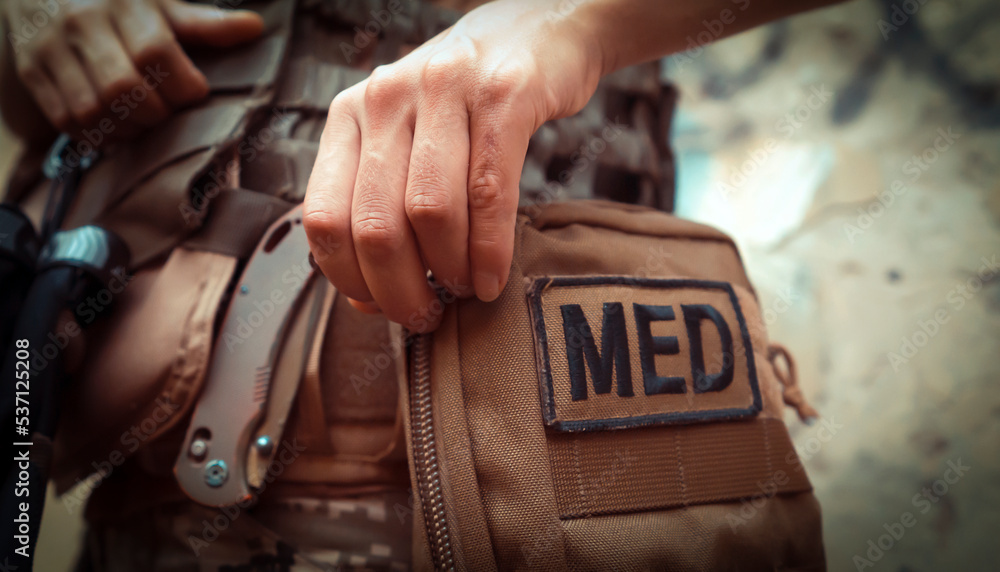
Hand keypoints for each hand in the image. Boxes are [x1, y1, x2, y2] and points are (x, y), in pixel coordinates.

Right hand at [2, 0, 262, 139]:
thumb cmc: (117, 2)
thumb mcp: (162, 5)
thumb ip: (205, 24)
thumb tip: (255, 28)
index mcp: (125, 5)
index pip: (156, 54)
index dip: (182, 86)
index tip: (194, 94)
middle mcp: (84, 23)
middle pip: (123, 88)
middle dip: (154, 113)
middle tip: (166, 113)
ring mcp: (52, 48)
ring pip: (91, 109)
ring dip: (125, 129)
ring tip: (141, 124)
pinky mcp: (32, 71)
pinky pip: (65, 118)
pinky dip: (95, 134)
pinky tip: (113, 127)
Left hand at [303, 0, 603, 331]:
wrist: (538, 29)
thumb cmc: (468, 104)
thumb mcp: (408, 139)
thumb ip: (382, 205)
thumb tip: (368, 299)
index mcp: (351, 115)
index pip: (325, 218)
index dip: (351, 280)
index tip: (383, 307)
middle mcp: (387, 97)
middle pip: (375, 225)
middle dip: (401, 291)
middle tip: (428, 315)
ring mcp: (444, 90)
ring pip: (429, 212)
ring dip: (449, 271)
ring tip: (466, 290)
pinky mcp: (504, 94)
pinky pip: (490, 192)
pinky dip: (491, 250)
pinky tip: (495, 277)